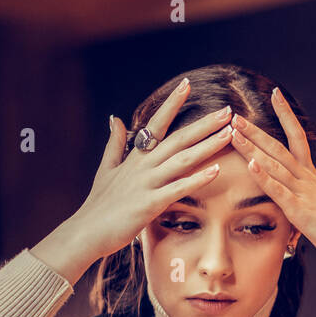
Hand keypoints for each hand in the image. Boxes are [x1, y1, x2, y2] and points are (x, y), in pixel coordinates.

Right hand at [33, 78, 236, 284]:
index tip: (187, 84)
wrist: (86, 232)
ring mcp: (147, 183)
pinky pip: (178, 188)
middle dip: (204, 124)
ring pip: (182, 159)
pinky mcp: (150, 204)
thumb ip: (114, 144)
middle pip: (178, 138)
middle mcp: (143, 166)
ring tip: (229, 133)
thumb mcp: (105, 170)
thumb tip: (115, 118)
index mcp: (135, 157)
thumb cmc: (98, 206)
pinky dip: (197, 179)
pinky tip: (216, 170)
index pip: (156, 124)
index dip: (172, 103)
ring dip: (207, 145)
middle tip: (227, 110)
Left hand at [230, 88, 315, 278]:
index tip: (274, 94)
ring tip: (234, 135)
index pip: (297, 135)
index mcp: (313, 172)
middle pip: (278, 148)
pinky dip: (265, 178)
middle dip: (255, 132)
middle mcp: (306, 177)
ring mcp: (302, 192)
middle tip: (235, 116)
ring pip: (274, 165)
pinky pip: (278, 191)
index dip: (285, 114)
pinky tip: (251, 165)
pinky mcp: (299, 210)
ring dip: (253, 149)